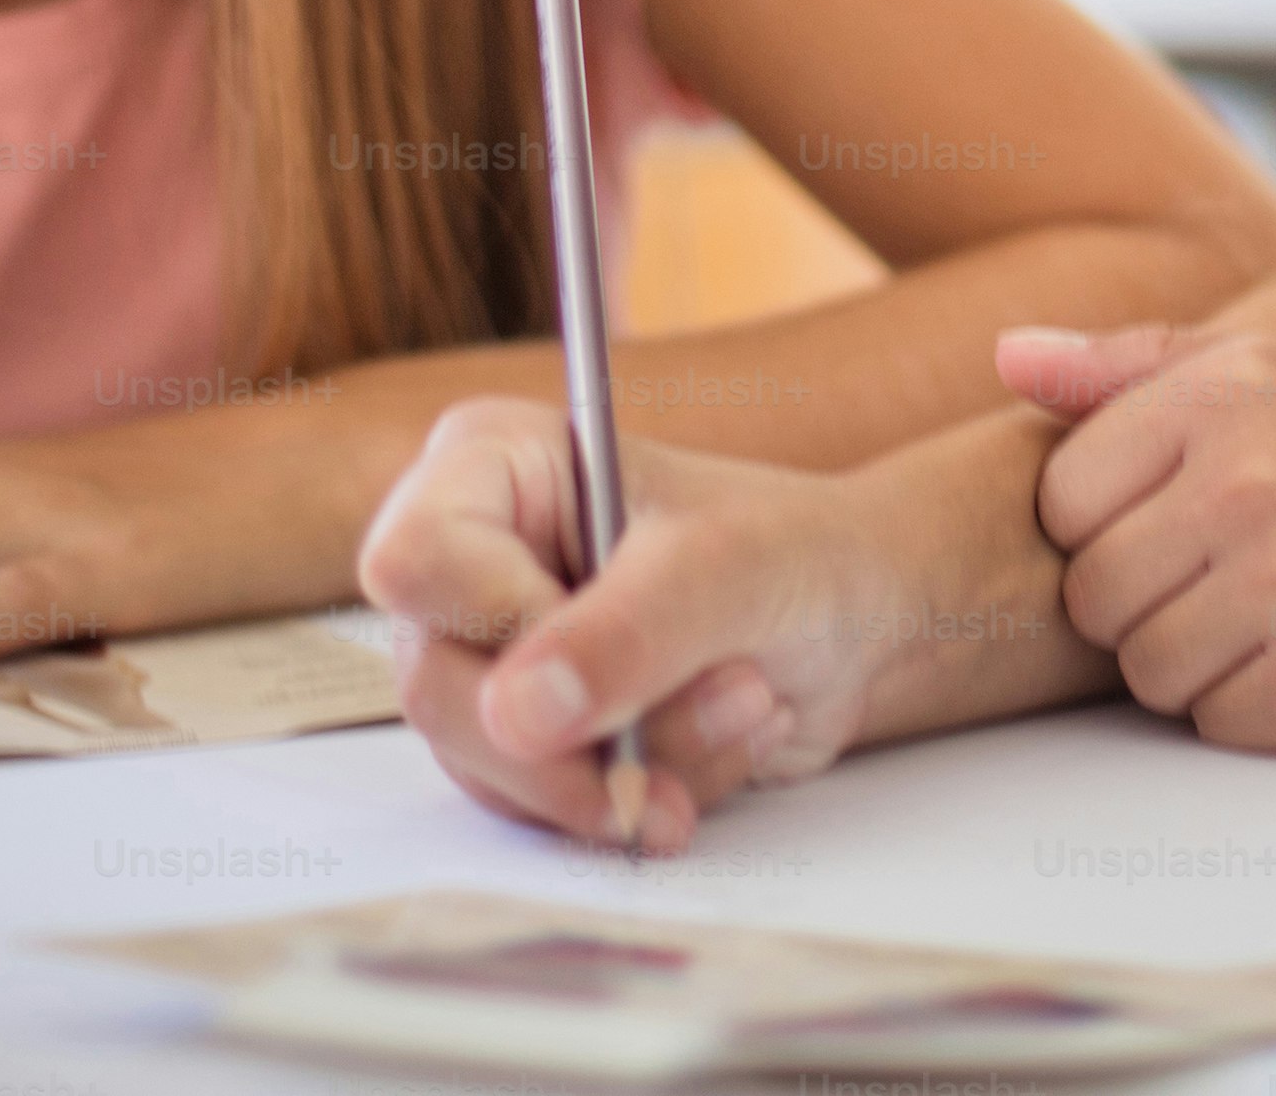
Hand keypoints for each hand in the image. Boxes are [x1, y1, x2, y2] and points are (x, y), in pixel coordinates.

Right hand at [356, 398, 932, 853]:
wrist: (857, 621)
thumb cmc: (795, 551)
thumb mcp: (727, 572)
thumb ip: (624, 634)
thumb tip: (514, 715)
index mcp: (491, 468)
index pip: (417, 562)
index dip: (504, 628)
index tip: (609, 660)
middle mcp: (472, 560)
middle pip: (438, 688)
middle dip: (585, 736)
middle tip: (719, 710)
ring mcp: (494, 656)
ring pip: (491, 765)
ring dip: (637, 767)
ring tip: (749, 703)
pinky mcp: (532, 734)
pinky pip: (542, 807)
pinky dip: (646, 795)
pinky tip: (726, 744)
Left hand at [1011, 321, 1275, 756]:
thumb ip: (1140, 369)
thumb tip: (1005, 357)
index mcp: (1233, 386)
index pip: (1063, 496)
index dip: (1120, 525)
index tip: (1205, 521)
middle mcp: (1252, 475)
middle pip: (1094, 596)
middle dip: (1158, 607)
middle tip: (1265, 579)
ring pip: (1146, 672)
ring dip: (1211, 668)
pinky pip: (1219, 728)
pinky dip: (1271, 716)